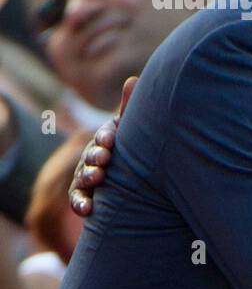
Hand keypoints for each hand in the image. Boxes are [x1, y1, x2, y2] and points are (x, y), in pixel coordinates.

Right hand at [69, 76, 135, 216]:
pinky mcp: (85, 194)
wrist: (134, 181)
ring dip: (88, 176)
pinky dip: (80, 203)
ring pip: (84, 175)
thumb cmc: (133, 149)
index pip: (104, 136)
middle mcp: (94, 156)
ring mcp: (87, 175)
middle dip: (96, 155)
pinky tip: (87, 209)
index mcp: (107, 140)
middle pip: (91, 155)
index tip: (112, 138)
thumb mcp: (131, 130)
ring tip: (97, 177)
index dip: (106, 136)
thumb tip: (133, 79)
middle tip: (104, 158)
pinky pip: (78, 199)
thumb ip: (130, 109)